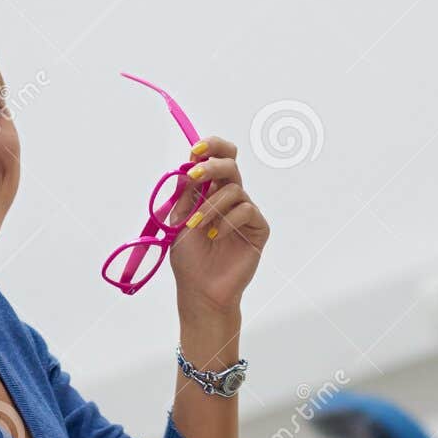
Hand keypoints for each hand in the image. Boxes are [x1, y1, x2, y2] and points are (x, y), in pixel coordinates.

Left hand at [167, 137, 269, 315]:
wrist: (200, 290)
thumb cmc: (189, 258)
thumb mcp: (178, 220)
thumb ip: (185, 192)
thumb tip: (189, 165)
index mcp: (209, 192)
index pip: (217, 158)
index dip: (211, 147)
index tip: (195, 151)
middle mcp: (229, 198)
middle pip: (230, 165)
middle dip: (211, 166)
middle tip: (196, 176)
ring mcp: (245, 213)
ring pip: (234, 190)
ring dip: (210, 206)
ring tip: (196, 226)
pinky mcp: (258, 229)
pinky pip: (246, 211)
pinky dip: (227, 221)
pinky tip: (215, 236)